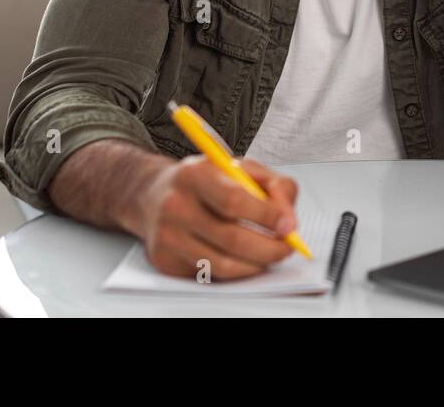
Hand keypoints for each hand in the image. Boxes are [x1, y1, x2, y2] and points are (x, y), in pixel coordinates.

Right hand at [126, 153, 299, 280]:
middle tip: (286, 248)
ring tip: (268, 255)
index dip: (266, 216)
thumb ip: (275, 186)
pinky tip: (242, 259)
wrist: (154, 194)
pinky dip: (234, 271)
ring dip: (255, 265)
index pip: (234, 200)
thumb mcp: (242, 169)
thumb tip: (288, 220)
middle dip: (269, 249)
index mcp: (195, 174)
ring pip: (223, 265)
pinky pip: (210, 275)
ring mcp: (167, 235)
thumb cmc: (205, 181)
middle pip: (231, 238)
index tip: (289, 226)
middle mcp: (175, 205)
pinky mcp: (165, 260)